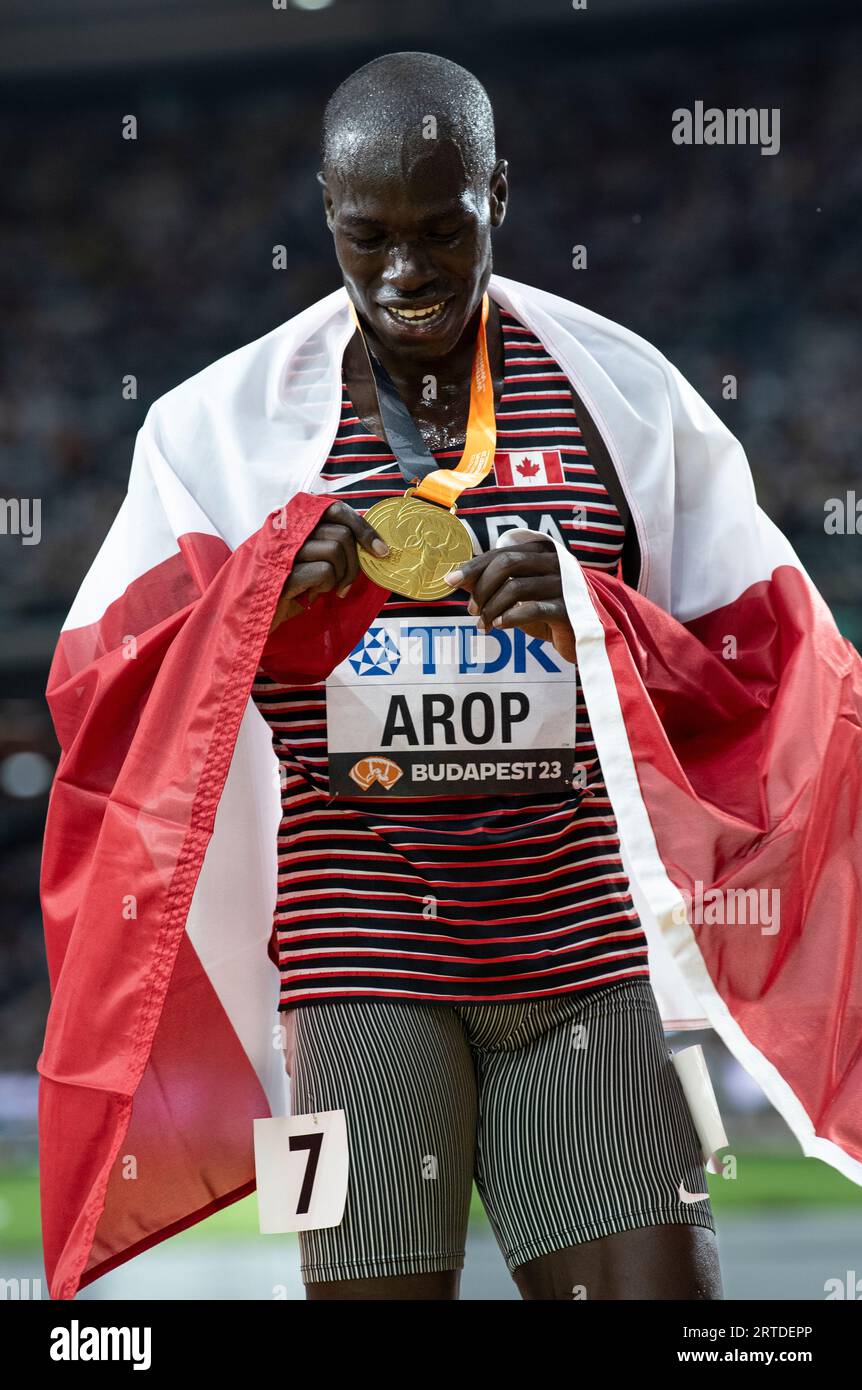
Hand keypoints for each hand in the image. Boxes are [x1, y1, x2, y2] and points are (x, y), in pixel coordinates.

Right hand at [270, 501, 387, 631]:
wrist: (251, 614)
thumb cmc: (284, 587)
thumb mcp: (308, 560)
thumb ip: (330, 545)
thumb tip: (369, 545)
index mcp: (294, 522)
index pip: (336, 510)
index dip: (363, 528)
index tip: (380, 550)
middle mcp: (287, 528)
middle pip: (342, 534)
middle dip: (353, 563)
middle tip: (344, 584)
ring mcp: (283, 548)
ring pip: (335, 549)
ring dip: (339, 576)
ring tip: (324, 588)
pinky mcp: (283, 571)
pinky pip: (324, 570)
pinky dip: (325, 585)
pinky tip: (309, 594)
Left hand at [443, 538, 576, 663]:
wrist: (584, 636)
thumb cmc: (548, 611)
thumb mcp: (518, 595)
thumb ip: (491, 584)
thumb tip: (458, 579)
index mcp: (541, 552)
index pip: (500, 553)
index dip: (473, 566)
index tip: (450, 581)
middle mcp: (554, 562)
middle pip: (506, 564)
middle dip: (482, 588)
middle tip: (472, 610)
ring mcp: (564, 584)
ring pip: (516, 587)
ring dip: (492, 608)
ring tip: (484, 625)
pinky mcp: (569, 609)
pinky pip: (532, 609)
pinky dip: (510, 617)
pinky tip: (500, 626)